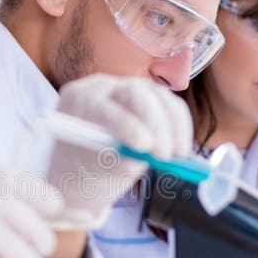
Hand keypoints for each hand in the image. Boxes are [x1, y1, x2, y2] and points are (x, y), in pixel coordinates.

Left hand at [46, 74, 192, 228]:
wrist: (86, 164)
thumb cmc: (84, 169)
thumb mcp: (93, 171)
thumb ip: (111, 162)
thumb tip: (135, 160)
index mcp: (76, 101)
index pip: (102, 105)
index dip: (124, 123)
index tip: (143, 147)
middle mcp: (102, 87)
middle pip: (134, 92)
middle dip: (155, 124)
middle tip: (165, 155)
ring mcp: (127, 86)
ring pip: (159, 97)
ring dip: (173, 127)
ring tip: (177, 157)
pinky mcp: (149, 94)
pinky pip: (170, 104)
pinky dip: (180, 126)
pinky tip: (181, 148)